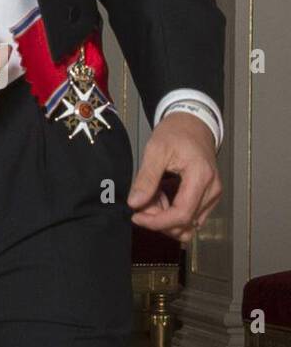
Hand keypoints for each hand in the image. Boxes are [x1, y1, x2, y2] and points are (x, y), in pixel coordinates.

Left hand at [127, 111, 221, 243]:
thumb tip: (135, 203)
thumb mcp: (155, 150)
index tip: (137, 217)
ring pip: (188, 222)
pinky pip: (191, 214)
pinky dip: (173, 211)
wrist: (192, 124)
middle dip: (159, 218)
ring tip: (152, 195)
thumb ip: (146, 178)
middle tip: (141, 202)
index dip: (158, 222)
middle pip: (185, 222)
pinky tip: (162, 196)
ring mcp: (213, 195)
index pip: (182, 214)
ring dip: (166, 216)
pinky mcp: (209, 197)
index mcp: (201, 177)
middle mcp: (212, 190)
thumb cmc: (176, 133)